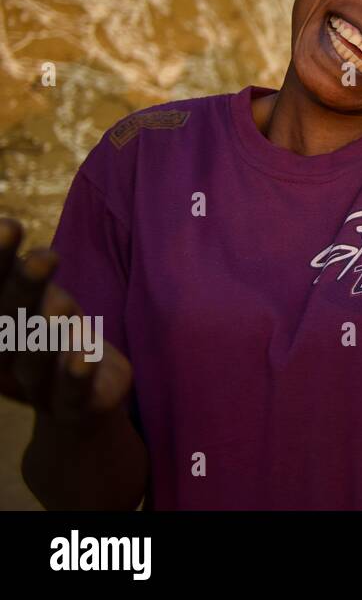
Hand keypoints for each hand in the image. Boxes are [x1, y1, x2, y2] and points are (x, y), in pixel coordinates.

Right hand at [0, 217, 133, 422]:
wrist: (78, 408)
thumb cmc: (53, 337)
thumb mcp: (39, 302)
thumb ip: (24, 271)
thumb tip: (5, 223)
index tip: (10, 224)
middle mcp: (8, 354)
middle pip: (11, 320)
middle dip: (24, 288)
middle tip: (44, 259)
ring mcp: (39, 383)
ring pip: (37, 358)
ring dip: (49, 332)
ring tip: (63, 305)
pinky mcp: (74, 405)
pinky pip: (72, 392)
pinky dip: (75, 375)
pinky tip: (83, 358)